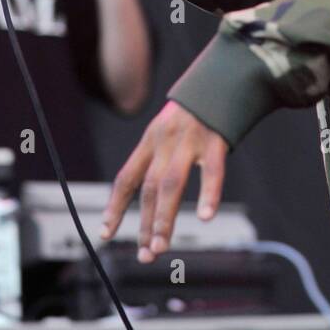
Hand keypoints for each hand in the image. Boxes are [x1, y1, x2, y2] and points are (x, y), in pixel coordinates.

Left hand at [99, 101, 227, 261]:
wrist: (223, 73)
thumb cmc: (199, 108)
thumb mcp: (171, 126)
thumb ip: (163, 154)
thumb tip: (156, 194)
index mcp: (151, 139)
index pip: (127, 177)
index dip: (116, 206)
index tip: (106, 232)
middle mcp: (166, 140)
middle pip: (149, 188)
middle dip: (145, 224)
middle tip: (145, 255)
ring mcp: (190, 139)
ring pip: (171, 185)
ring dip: (164, 219)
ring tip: (160, 247)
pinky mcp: (216, 138)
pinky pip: (213, 171)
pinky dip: (209, 194)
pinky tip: (206, 217)